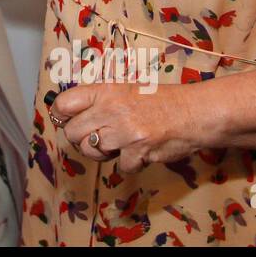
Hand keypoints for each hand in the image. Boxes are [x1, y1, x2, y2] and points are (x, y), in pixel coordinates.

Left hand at [49, 82, 206, 174]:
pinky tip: (140, 151)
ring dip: (104, 153)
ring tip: (120, 144)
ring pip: (91, 151)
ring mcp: (124, 131)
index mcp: (104, 90)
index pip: (64, 103)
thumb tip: (67, 114)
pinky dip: (129, 164)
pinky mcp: (138, 151)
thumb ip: (98, 101)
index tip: (66, 120)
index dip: (61, 115)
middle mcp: (110, 109)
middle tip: (97, 137)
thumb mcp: (125, 89)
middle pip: (72, 133)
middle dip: (81, 139)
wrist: (195, 112)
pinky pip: (120, 167)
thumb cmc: (160, 100)